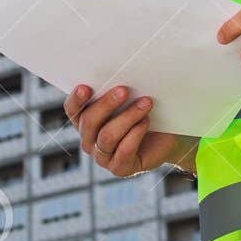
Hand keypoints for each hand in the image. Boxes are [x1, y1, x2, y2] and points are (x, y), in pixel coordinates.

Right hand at [64, 84, 196, 177]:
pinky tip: (146, 122)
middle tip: (124, 89)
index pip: (72, 110)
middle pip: (89, 122)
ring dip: (128, 117)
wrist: (167, 138)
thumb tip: (119, 72)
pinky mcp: (119, 168)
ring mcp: (102, 157)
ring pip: (107, 136)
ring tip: (146, 103)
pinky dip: (136, 134)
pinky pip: (124, 151)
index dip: (76, 99)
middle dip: (106, 104)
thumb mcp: (130, 99)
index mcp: (85, 121)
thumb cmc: (144, 112)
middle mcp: (89, 140)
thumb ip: (119, 90)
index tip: (86, 87)